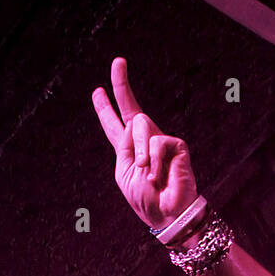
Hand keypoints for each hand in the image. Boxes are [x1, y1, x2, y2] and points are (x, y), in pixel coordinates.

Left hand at [92, 56, 197, 230]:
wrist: (168, 215)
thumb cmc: (147, 201)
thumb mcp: (125, 173)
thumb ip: (125, 145)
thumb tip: (137, 122)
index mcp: (128, 151)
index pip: (115, 125)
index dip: (105, 108)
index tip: (97, 91)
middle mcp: (144, 141)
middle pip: (131, 108)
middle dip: (122, 84)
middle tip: (118, 60)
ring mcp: (161, 141)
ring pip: (141, 126)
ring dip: (141, 152)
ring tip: (148, 175)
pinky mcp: (176, 144)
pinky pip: (156, 142)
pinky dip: (154, 161)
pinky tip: (159, 176)